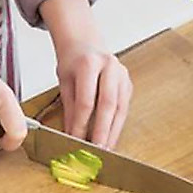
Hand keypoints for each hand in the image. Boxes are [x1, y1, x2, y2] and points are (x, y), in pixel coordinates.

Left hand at [42, 0, 131, 148]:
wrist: (86, 42)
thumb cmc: (73, 60)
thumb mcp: (65, 81)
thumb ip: (70, 109)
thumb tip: (72, 135)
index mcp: (89, 64)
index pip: (86, 101)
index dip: (81, 124)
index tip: (76, 141)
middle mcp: (109, 67)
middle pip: (108, 104)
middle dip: (103, 130)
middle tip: (97, 150)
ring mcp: (122, 73)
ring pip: (120, 107)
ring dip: (113, 130)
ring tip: (106, 148)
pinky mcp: (128, 82)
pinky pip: (125, 106)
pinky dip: (118, 123)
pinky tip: (111, 135)